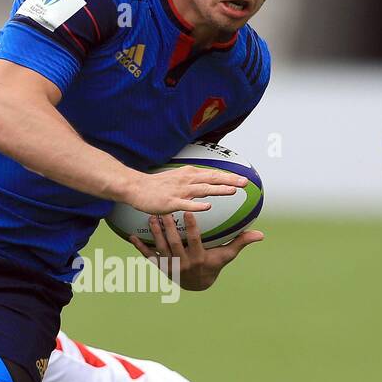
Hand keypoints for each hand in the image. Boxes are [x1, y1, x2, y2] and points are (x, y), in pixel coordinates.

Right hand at [125, 165, 245, 216]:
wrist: (136, 187)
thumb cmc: (157, 186)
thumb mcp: (177, 178)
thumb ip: (193, 181)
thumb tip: (207, 184)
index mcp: (189, 174)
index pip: (213, 174)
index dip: (229, 176)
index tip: (244, 178)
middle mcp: (187, 180)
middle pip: (212, 179)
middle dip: (229, 180)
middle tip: (245, 182)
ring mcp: (179, 191)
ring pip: (203, 189)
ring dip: (218, 189)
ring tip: (232, 191)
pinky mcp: (170, 201)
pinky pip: (186, 204)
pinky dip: (197, 205)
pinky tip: (207, 206)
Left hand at [129, 210, 262, 291]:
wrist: (198, 285)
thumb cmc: (214, 265)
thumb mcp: (227, 255)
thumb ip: (241, 243)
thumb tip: (260, 234)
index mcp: (199, 258)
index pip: (195, 241)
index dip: (191, 227)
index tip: (189, 211)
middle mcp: (184, 262)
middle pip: (174, 243)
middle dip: (168, 227)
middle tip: (164, 210)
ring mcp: (171, 265)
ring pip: (160, 248)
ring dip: (154, 234)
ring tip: (150, 218)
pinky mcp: (161, 267)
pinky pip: (149, 257)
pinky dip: (140, 248)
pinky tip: (131, 237)